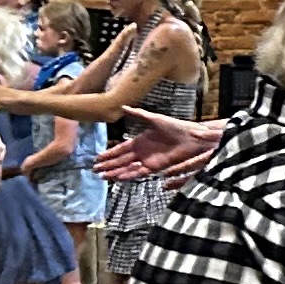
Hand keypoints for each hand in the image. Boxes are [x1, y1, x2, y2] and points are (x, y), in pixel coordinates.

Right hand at [98, 114, 225, 183]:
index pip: (120, 149)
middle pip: (121, 160)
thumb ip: (138, 114)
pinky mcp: (155, 167)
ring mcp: (147, 160)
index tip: (98, 158)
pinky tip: (119, 177)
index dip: (109, 154)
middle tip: (95, 170)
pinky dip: (129, 175)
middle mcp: (141, 152)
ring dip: (115, 172)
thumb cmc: (174, 126)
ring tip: (103, 176)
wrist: (189, 136)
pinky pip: (139, 172)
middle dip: (108, 165)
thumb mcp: (153, 119)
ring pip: (127, 168)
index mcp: (139, 141)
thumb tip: (123, 106)